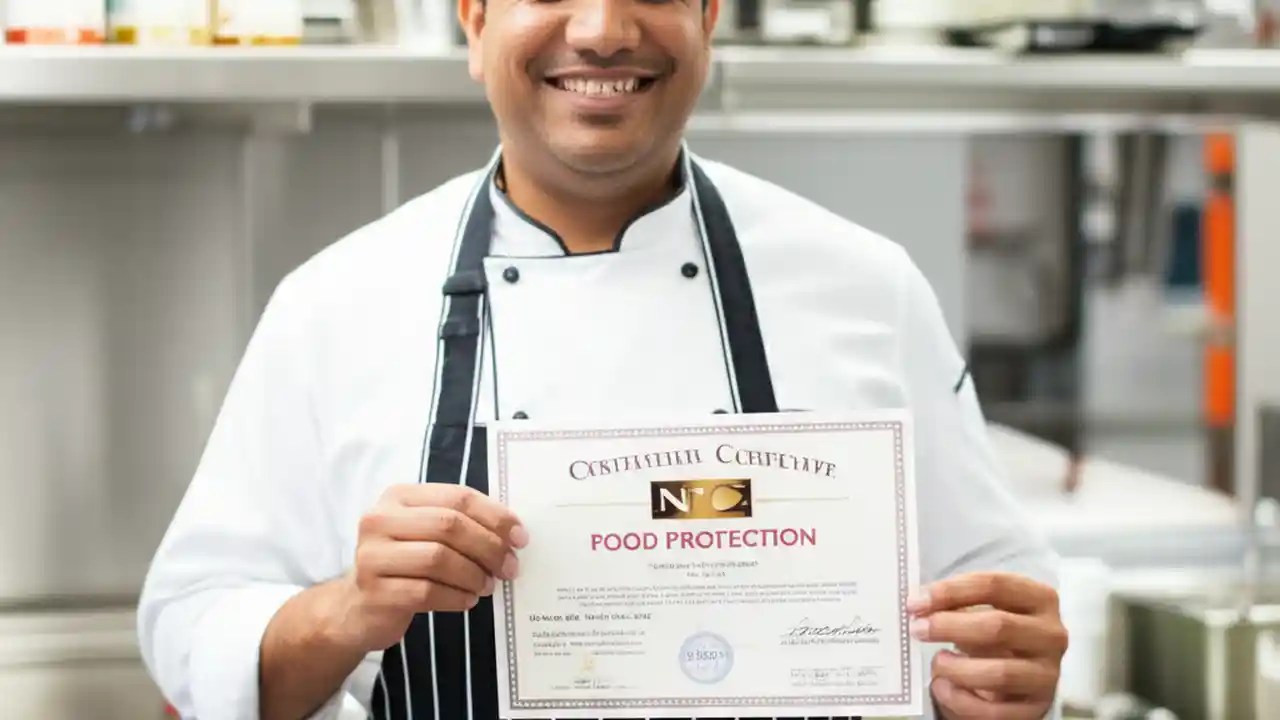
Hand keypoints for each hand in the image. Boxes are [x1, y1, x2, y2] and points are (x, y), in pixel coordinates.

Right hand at [338, 484, 527, 652]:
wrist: (357, 607)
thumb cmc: (404, 565)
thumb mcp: (425, 533)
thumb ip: (460, 524)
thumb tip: (513, 532)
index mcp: (398, 496)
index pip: (457, 497)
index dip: (495, 516)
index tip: (520, 537)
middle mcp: (379, 520)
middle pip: (449, 526)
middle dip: (488, 547)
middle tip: (510, 567)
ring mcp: (372, 556)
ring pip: (438, 559)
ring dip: (474, 575)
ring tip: (488, 585)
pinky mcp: (374, 592)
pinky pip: (426, 592)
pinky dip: (456, 597)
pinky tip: (467, 600)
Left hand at [908, 572, 1066, 719]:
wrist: (1019, 676)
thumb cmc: (995, 634)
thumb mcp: (983, 610)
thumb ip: (956, 604)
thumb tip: (918, 606)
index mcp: (1040, 598)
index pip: (995, 586)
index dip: (951, 591)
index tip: (916, 602)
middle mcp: (1051, 635)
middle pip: (999, 627)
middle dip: (950, 627)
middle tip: (917, 629)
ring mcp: (1047, 675)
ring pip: (1000, 673)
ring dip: (957, 668)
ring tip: (936, 662)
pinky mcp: (1036, 709)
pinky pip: (995, 712)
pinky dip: (961, 700)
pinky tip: (942, 687)